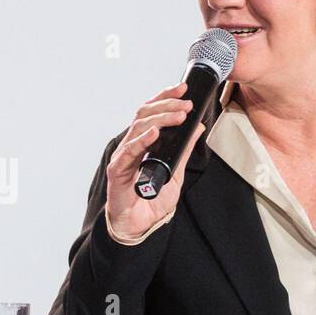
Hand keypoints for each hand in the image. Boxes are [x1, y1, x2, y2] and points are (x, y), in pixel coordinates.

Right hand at [105, 80, 205, 241]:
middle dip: (166, 104)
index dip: (166, 98)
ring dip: (160, 119)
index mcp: (143, 142)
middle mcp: (131, 145)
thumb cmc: (151, 200)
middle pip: (144, 114)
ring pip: (138, 128)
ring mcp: (123, 157)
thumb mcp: (176, 171)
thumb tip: (198, 126)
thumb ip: (184, 149)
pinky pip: (129, 152)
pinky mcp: (117, 171)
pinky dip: (142, 140)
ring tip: (179, 116)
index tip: (183, 88)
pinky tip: (155, 134)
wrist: (139, 226)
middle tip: (186, 103)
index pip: (151, 112)